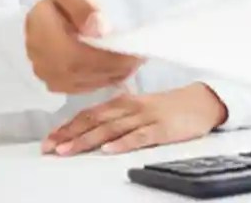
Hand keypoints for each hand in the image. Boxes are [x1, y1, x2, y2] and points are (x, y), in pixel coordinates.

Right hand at [25, 0, 142, 93]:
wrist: (53, 18)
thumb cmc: (69, 4)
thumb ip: (84, 6)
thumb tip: (96, 29)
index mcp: (40, 29)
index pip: (73, 54)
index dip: (105, 57)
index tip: (132, 52)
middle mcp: (40, 58)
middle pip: (82, 71)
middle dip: (115, 66)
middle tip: (140, 58)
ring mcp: (48, 75)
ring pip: (86, 82)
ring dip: (114, 74)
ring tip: (135, 61)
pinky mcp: (59, 85)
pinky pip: (87, 87)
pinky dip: (108, 78)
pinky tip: (122, 68)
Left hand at [41, 83, 229, 155]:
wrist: (202, 101)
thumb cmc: (168, 107)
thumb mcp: (139, 107)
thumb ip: (116, 115)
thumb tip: (89, 127)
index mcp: (123, 102)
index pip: (89, 114)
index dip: (67, 127)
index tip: (48, 140)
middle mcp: (130, 108)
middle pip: (95, 121)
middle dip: (70, 135)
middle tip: (50, 148)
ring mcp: (145, 117)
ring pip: (111, 129)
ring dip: (87, 140)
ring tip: (68, 150)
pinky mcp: (162, 129)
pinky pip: (140, 136)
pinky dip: (123, 143)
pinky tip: (109, 150)